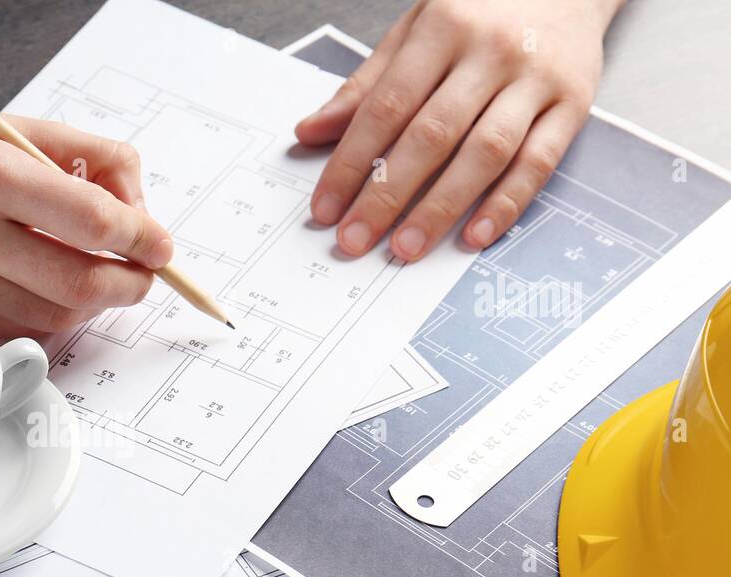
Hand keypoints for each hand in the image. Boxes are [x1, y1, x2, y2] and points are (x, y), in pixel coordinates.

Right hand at [0, 108, 171, 338]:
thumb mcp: (18, 128)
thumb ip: (93, 158)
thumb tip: (142, 216)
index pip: (88, 219)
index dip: (139, 238)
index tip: (160, 246)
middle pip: (78, 283)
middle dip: (129, 284)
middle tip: (143, 274)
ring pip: (56, 316)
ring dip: (93, 303)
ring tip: (95, 274)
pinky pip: (22, 330)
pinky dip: (51, 314)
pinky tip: (45, 285)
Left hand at [296, 0, 622, 260]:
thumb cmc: (480, 11)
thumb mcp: (416, 31)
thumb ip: (366, 85)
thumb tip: (309, 134)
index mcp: (443, 28)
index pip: (387, 106)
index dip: (351, 162)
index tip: (326, 208)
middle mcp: (492, 52)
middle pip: (432, 135)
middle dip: (387, 195)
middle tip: (355, 239)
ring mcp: (536, 78)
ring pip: (485, 153)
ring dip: (442, 207)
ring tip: (406, 248)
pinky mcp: (574, 103)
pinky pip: (538, 162)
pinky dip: (506, 203)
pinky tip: (474, 236)